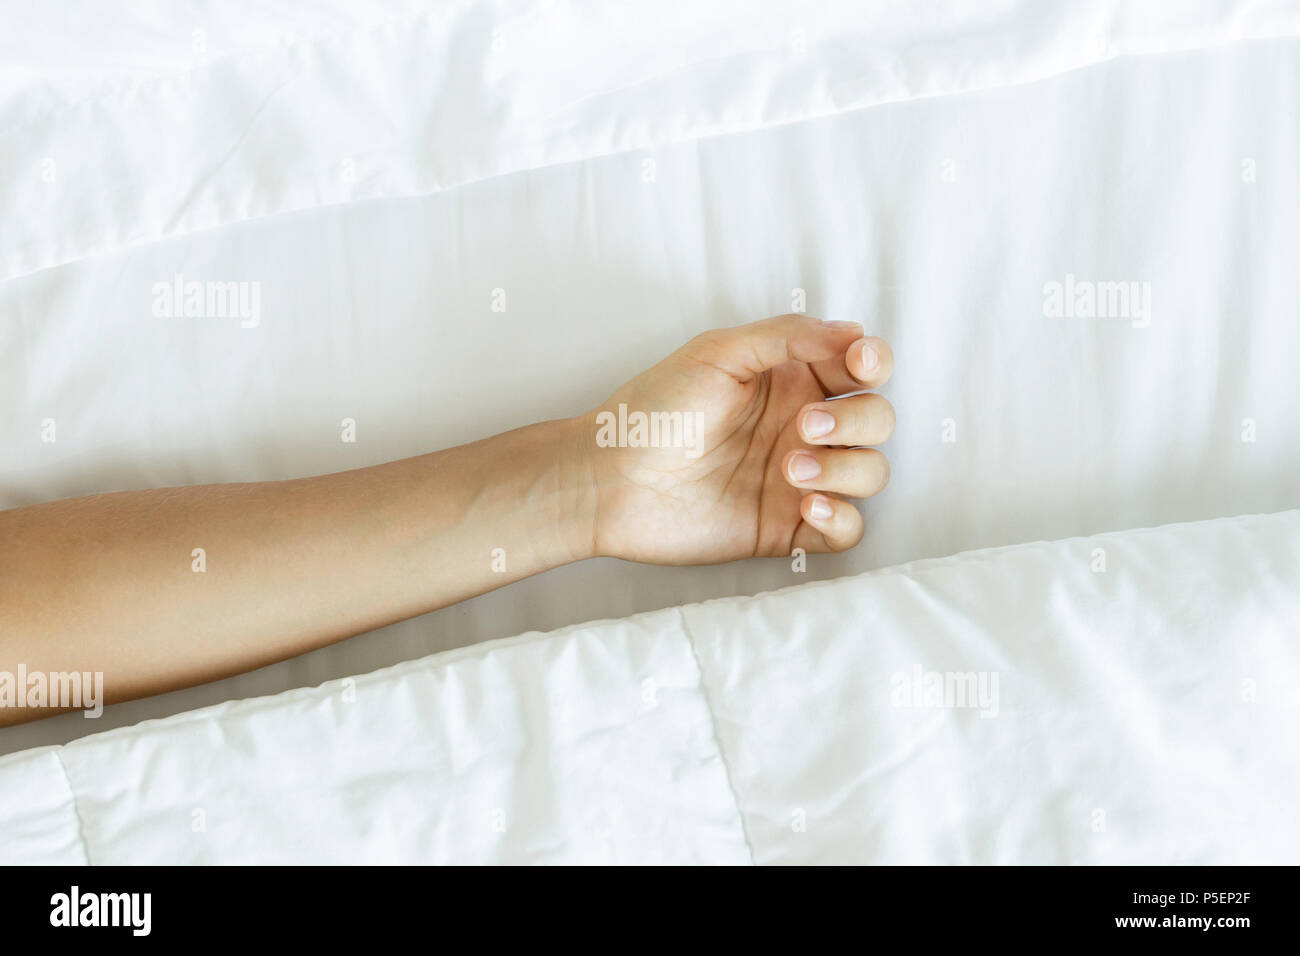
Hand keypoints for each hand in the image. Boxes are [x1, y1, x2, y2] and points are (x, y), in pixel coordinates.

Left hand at [577, 314, 894, 563]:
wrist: (610, 480)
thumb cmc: (653, 410)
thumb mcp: (717, 352)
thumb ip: (787, 336)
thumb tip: (852, 332)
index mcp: (791, 380)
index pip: (861, 367)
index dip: (874, 363)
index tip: (858, 366)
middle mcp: (803, 427)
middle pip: (876, 420)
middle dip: (858, 421)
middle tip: (807, 426)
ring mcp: (799, 479)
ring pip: (870, 472)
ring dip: (846, 469)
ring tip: (791, 469)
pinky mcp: (787, 528)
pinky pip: (848, 529)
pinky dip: (843, 518)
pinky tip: (807, 505)